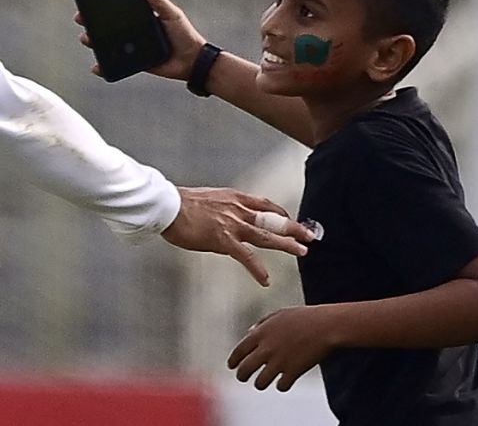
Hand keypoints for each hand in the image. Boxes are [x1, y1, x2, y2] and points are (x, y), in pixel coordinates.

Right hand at [74, 0, 206, 81]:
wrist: (193, 61)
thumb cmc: (185, 35)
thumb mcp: (172, 14)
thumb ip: (158, 1)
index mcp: (142, 16)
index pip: (118, 8)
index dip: (103, 4)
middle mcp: (134, 30)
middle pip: (108, 25)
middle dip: (92, 22)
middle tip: (83, 19)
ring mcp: (133, 47)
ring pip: (108, 43)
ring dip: (94, 41)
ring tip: (88, 39)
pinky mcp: (134, 62)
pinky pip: (116, 64)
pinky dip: (104, 66)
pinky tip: (97, 66)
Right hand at [161, 187, 315, 285]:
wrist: (167, 206)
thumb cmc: (180, 203)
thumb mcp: (207, 199)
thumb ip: (221, 208)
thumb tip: (224, 218)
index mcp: (234, 197)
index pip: (265, 203)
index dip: (280, 212)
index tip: (288, 218)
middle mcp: (238, 209)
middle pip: (272, 218)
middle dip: (293, 227)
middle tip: (310, 235)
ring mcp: (232, 224)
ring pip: (266, 235)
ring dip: (286, 244)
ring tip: (302, 252)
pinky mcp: (222, 239)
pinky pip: (245, 256)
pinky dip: (257, 269)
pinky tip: (266, 280)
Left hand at [228, 305, 334, 390]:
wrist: (326, 326)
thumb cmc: (304, 317)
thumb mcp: (279, 314)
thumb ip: (262, 323)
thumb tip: (249, 332)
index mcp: (261, 333)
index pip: (239, 351)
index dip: (233, 361)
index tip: (231, 366)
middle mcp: (266, 349)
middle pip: (245, 370)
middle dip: (242, 376)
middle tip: (243, 378)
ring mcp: (279, 361)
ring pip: (260, 383)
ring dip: (260, 383)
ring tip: (262, 382)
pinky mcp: (293, 372)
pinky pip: (281, 386)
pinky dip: (282, 385)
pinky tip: (284, 382)